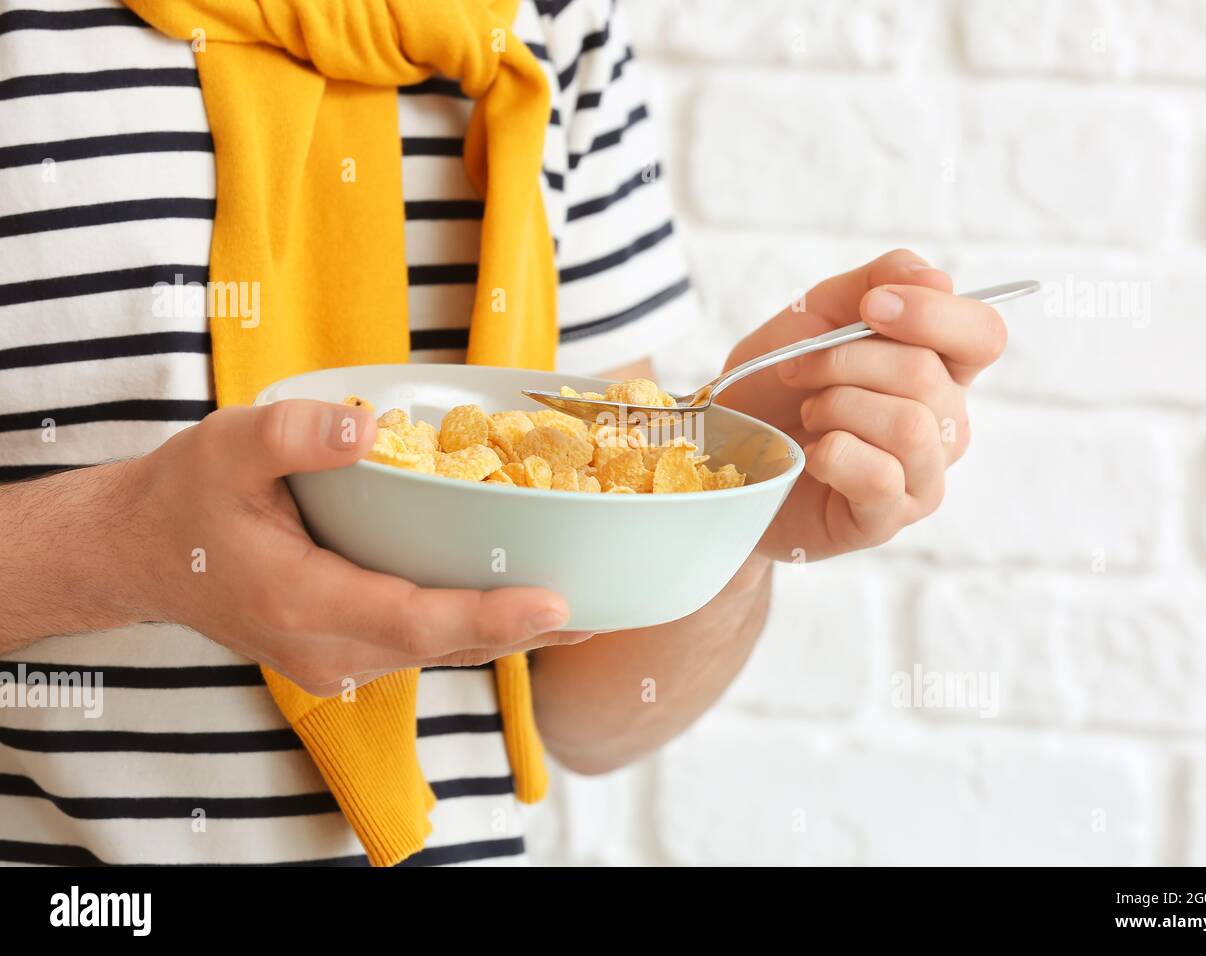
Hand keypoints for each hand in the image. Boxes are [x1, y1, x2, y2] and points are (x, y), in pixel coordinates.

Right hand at [121, 400, 586, 694]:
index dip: (489, 615)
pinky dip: (475, 630)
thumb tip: (371, 428)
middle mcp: (325, 650)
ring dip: (510, 637)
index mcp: (300, 603)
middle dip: (525, 630)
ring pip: (440, 655)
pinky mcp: (343, 655)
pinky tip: (520, 609)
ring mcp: (335, 662)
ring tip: (586, 614)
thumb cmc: (185, 498)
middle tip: (605, 607)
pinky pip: (422, 648)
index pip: (414, 620)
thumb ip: (293, 435)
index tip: (557, 601)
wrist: (139, 555)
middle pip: (445, 646)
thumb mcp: (226, 446)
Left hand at [718, 249, 1006, 561]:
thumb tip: (938, 278)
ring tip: (809, 415)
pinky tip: (811, 456)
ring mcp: (922, 477)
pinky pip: (880, 476)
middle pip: (926, 375)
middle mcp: (944, 424)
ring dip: (838, 408)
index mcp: (940, 369)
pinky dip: (833, 454)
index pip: (982, 335)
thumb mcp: (817, 316)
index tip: (869, 307)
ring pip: (910, 427)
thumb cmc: (779, 389)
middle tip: (797, 370)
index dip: (932, 314)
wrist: (726, 456)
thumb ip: (878, 280)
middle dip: (844, 361)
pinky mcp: (887, 519)